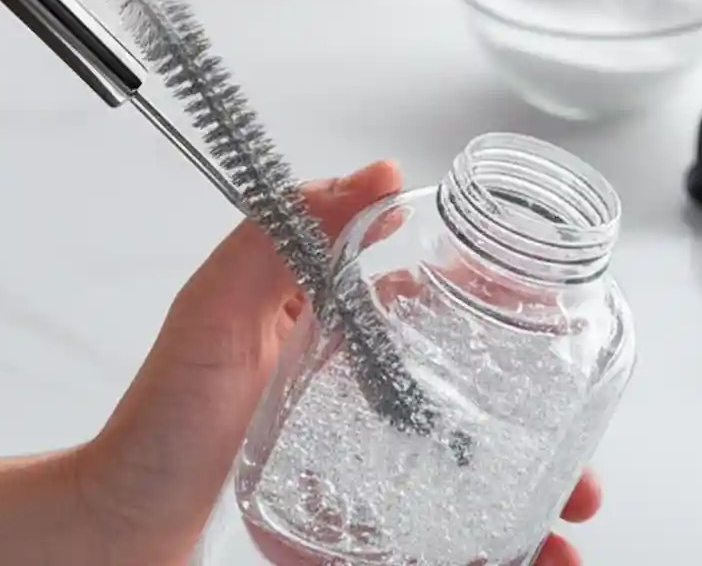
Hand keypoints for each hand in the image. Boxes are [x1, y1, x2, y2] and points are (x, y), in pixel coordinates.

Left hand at [0, 162, 600, 564]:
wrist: (121, 527)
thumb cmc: (162, 423)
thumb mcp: (215, 313)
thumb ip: (279, 237)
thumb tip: (374, 175)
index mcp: (345, 335)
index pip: (447, 312)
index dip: (511, 323)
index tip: (560, 336)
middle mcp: (367, 399)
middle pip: (481, 413)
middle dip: (543, 445)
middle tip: (581, 476)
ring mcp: (368, 467)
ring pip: (472, 485)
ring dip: (529, 513)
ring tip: (562, 539)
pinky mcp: (359, 523)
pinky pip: (435, 540)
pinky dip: (485, 556)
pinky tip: (517, 564)